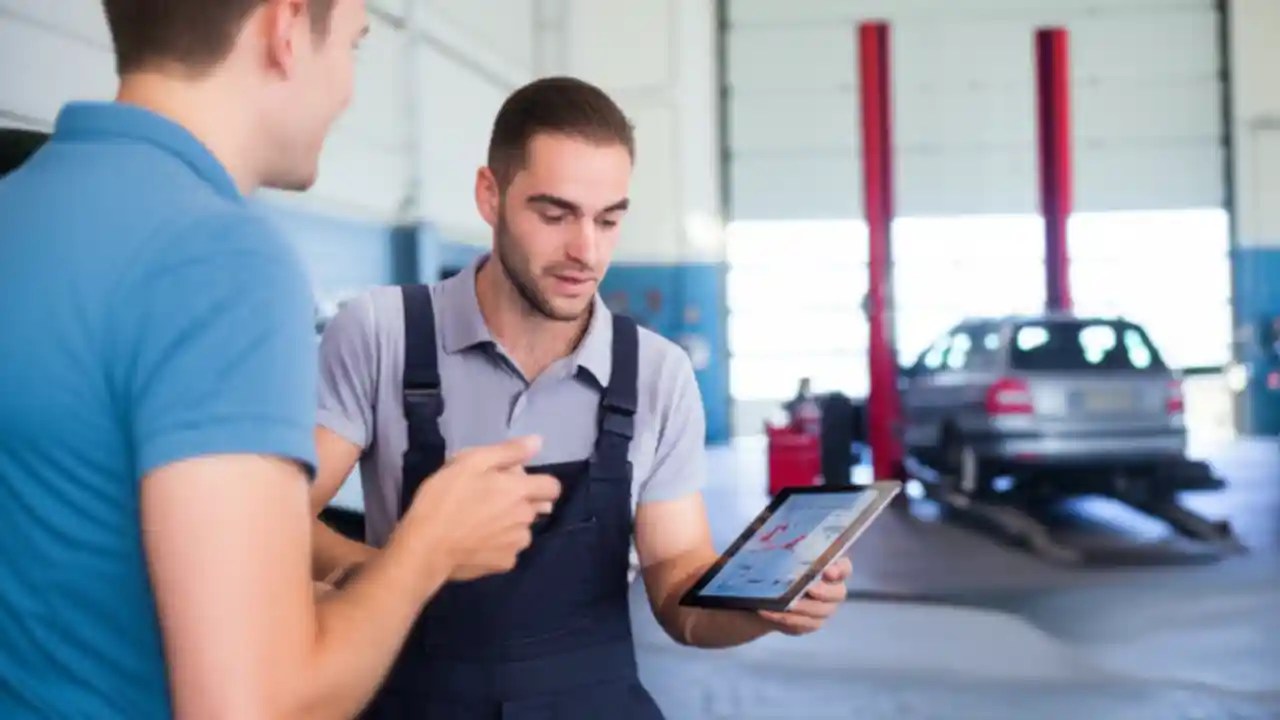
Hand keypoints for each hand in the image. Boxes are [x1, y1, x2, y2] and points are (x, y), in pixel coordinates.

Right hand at [401, 435, 560, 581]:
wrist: (426, 548)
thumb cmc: (445, 499)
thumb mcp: (471, 462)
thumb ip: (508, 452)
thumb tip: (538, 442)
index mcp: (519, 491)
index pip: (552, 486)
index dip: (538, 482)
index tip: (515, 482)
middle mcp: (525, 519)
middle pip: (535, 507)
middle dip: (519, 502)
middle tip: (487, 499)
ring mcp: (516, 545)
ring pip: (522, 530)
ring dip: (510, 524)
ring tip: (480, 523)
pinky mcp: (503, 564)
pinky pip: (508, 550)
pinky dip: (498, 545)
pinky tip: (476, 542)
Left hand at [757, 556, 850, 635]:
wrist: (769, 591)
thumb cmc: (781, 566)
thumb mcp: (784, 554)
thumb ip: (790, 550)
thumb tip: (779, 542)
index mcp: (832, 567)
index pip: (844, 568)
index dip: (839, 570)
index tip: (828, 571)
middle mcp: (833, 589)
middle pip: (837, 593)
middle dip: (823, 591)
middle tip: (808, 589)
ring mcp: (824, 609)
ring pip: (819, 611)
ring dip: (800, 607)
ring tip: (780, 602)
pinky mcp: (811, 624)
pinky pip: (802, 624)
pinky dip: (785, 619)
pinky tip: (769, 612)